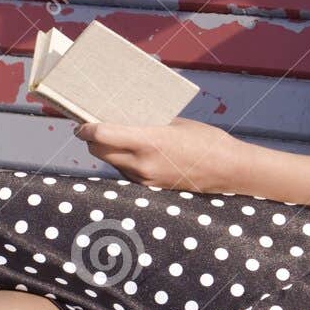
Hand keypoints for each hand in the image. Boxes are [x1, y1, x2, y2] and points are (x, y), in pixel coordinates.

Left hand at [73, 117, 244, 192]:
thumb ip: (147, 125)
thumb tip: (125, 121)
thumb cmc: (206, 140)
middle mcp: (142, 163)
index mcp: (148, 141)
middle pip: (99, 152)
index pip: (102, 135)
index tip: (79, 124)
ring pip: (112, 164)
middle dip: (92, 141)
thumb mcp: (175, 124)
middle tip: (91, 129)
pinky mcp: (152, 188)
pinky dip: (124, 163)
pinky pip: (127, 174)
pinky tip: (134, 153)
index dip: (86, 129)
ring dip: (108, 152)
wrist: (229, 170)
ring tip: (115, 139)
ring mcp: (146, 179)